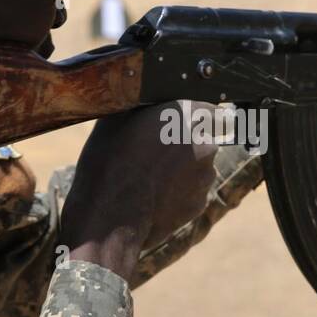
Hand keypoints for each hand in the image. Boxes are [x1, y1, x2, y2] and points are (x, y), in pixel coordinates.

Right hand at [59, 102, 217, 280]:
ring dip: (182, 169)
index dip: (191, 115)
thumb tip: (148, 100)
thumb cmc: (109, 161)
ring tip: (149, 177)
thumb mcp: (118, 118)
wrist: (111, 216)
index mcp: (187, 114)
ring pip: (198, 167)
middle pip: (204, 138)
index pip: (208, 108)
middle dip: (185, 143)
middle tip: (154, 152)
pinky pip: (192, 192)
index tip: (175, 123)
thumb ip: (144, 105)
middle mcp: (205, 143)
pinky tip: (153, 196)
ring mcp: (205, 177)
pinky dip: (178, 192)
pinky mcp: (200, 204)